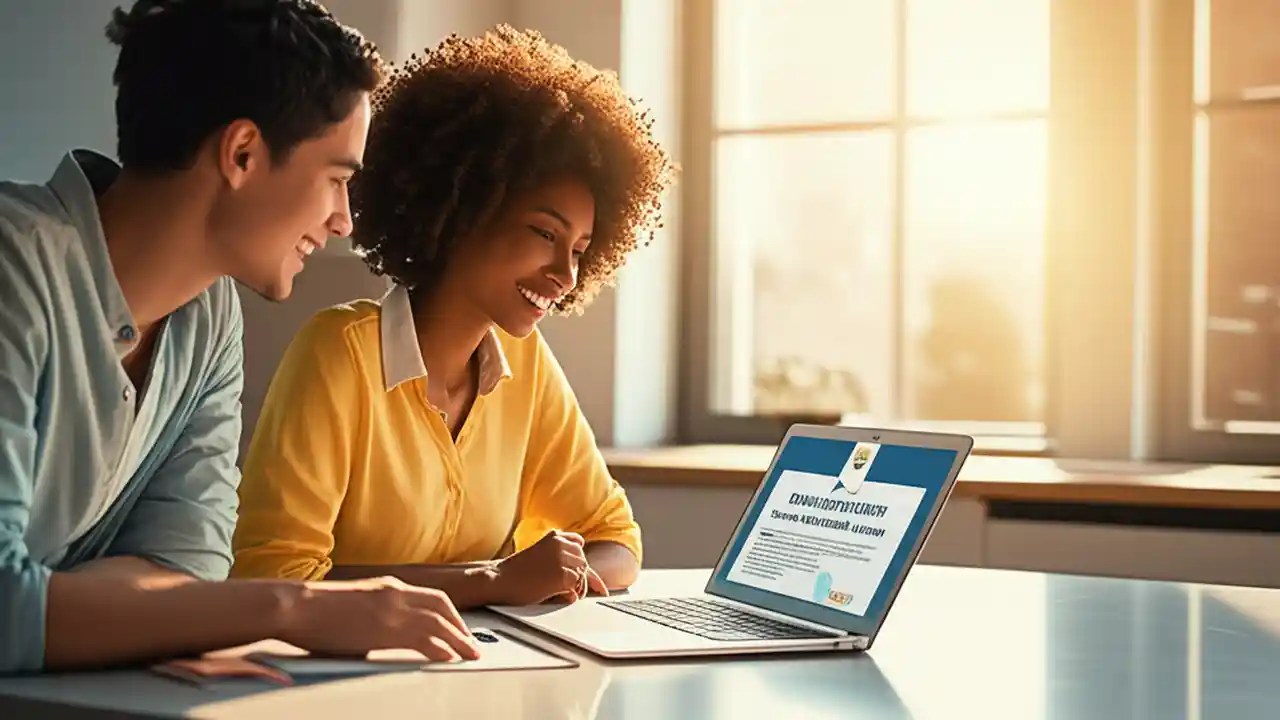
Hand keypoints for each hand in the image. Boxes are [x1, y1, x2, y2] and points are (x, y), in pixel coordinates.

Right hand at [281, 576, 479, 661]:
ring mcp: (393, 611)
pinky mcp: (386, 629)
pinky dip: (440, 649)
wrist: (298, 607)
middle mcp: (397, 594)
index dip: (451, 614)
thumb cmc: (316, 609)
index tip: (458, 627)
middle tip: (470, 644)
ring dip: (458, 641)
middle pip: (443, 609)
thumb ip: (377, 613)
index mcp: (390, 586)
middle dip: (460, 628)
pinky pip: (423, 640)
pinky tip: (448, 658)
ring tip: (469, 654)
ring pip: (439, 625)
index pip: (433, 598)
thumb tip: (384, 631)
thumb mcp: (356, 603)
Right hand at [493, 530, 608, 604]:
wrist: (499, 579)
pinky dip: (574, 593)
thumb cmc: (514, 572)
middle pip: (583, 561)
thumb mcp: (539, 556)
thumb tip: (578, 583)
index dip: (583, 561)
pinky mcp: (563, 576)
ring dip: (577, 585)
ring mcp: (562, 559)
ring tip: (566, 594)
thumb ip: (559, 560)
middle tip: (575, 590)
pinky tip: (564, 596)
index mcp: (554, 537)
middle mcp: (561, 544)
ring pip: (582, 573)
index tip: (591, 570)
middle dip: (581, 575)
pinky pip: (577, 585)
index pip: (578, 546)